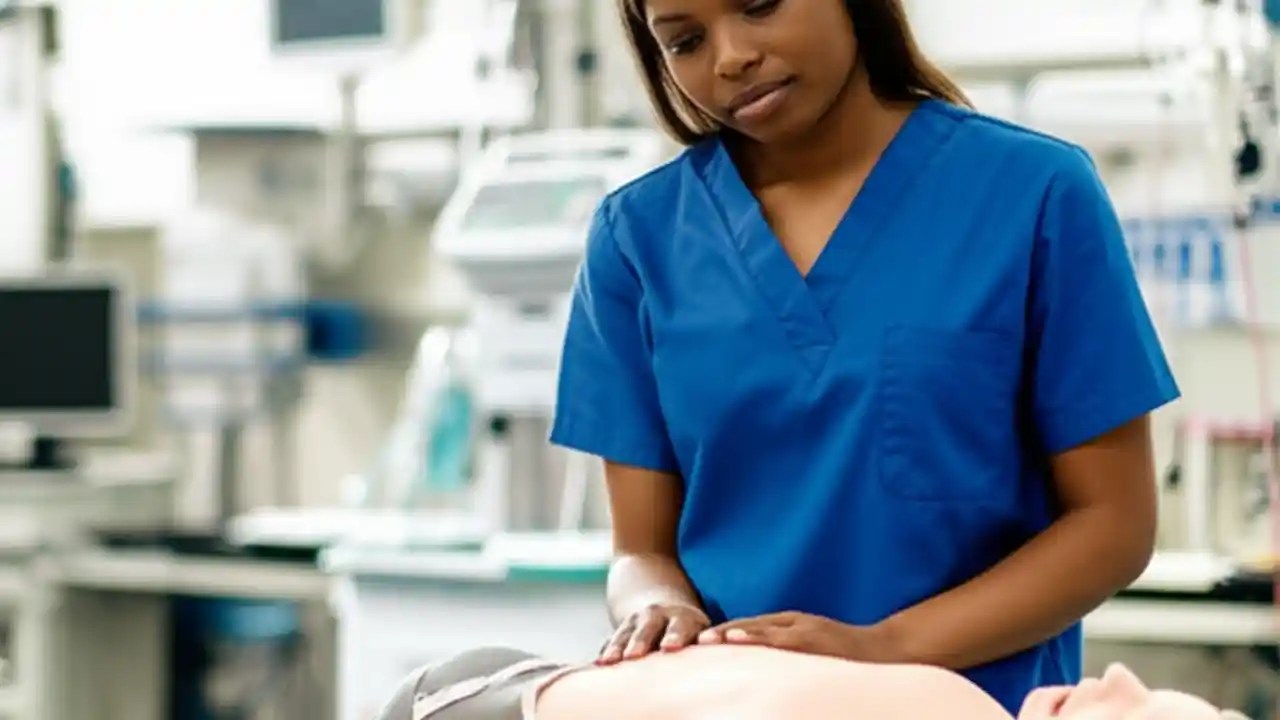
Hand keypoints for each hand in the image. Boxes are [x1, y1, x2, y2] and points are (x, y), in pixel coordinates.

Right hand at [598, 602, 711, 664]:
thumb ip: (708, 647)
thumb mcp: (701, 632)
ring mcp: (637, 620)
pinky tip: (598, 664)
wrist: (661, 604)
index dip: (676, 636)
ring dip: (618, 648)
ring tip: (610, 662)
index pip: (681, 626)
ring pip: (626, 633)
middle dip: (642, 641)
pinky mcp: (622, 629)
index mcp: (684, 618)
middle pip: (649, 627)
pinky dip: (606, 651)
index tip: (671, 647)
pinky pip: (612, 640)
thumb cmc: (691, 632)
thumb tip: (722, 666)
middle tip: (635, 656)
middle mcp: (659, 615)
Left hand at [697, 611, 900, 661]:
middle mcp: (795, 623)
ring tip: (707, 639)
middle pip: (749, 626)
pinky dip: (757, 638)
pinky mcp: (813, 639)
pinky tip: (737, 639)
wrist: (886, 651)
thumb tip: (767, 665)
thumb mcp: (815, 649)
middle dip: (720, 633)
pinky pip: (780, 641)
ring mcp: (804, 630)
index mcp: (792, 625)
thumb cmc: (848, 655)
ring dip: (732, 634)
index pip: (751, 628)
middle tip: (692, 641)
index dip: (725, 633)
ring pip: (760, 630)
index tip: (699, 642)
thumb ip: (791, 650)